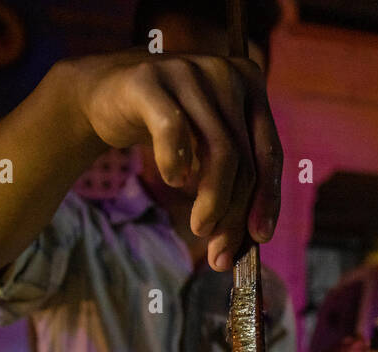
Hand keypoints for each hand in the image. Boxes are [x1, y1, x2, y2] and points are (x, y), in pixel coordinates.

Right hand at [67, 51, 282, 270]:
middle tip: (221, 253)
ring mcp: (189, 71)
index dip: (268, 199)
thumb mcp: (207, 149)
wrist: (108, 95)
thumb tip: (250, 242)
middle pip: (245, 158)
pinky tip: (174, 182)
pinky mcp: (149, 80)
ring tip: (201, 229)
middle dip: (236, 214)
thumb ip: (233, 181)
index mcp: (251, 85)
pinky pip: (173, 129)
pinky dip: (175, 162)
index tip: (260, 239)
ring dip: (213, 201)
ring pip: (219, 150)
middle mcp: (226, 73)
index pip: (269, 152)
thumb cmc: (169, 127)